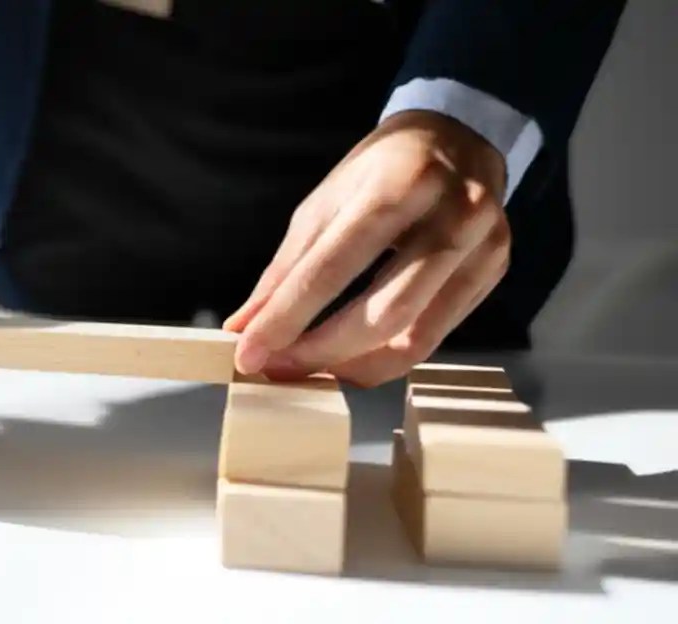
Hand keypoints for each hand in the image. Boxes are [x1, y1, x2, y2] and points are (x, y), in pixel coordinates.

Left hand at [223, 110, 510, 386]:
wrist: (460, 136)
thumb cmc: (382, 170)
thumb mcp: (325, 204)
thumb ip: (286, 269)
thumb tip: (244, 327)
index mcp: (399, 185)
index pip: (334, 267)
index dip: (287, 317)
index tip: (249, 353)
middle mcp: (452, 216)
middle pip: (384, 312)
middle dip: (322, 352)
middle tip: (277, 370)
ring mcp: (482, 246)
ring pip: (414, 336)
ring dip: (353, 366)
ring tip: (309, 372)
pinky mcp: (495, 271)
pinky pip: (435, 337)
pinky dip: (386, 358)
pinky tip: (351, 362)